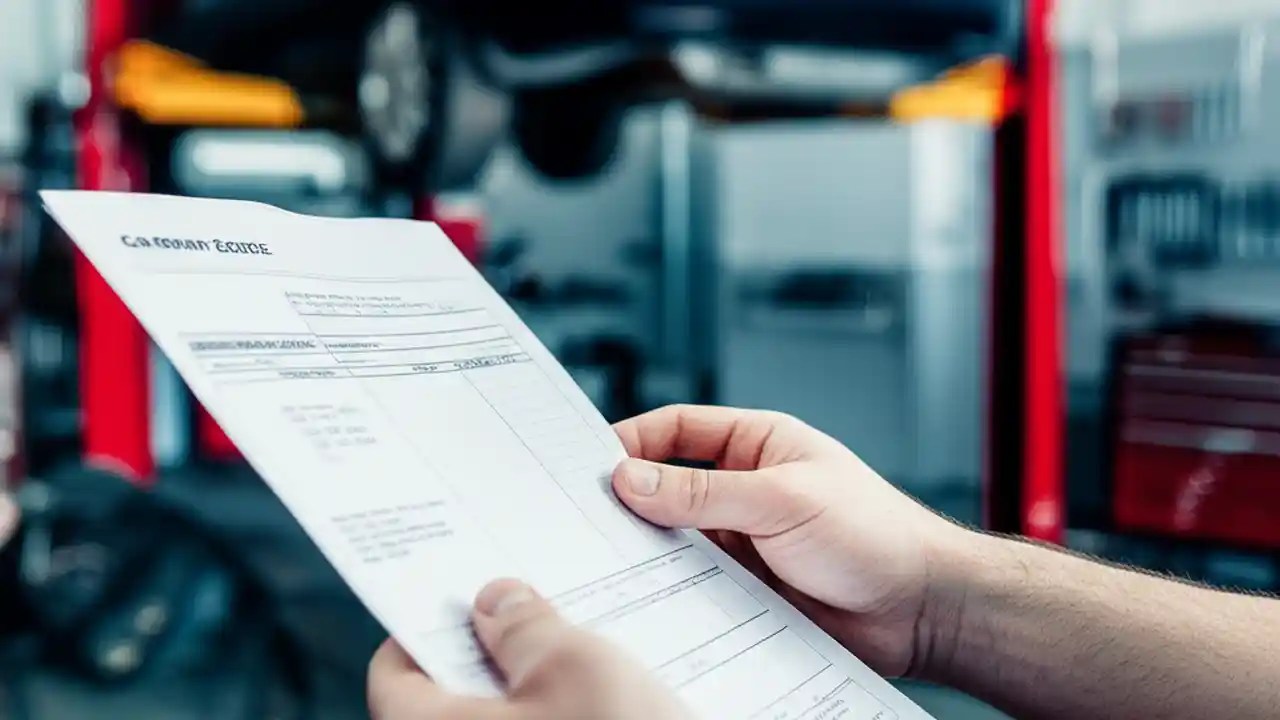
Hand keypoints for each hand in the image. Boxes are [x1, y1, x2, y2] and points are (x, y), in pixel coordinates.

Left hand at [368, 579, 689, 719]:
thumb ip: (524, 625)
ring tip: (574, 658)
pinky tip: (597, 706)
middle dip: (489, 653)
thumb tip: (496, 602)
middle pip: (448, 701)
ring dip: (528, 691)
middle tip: (530, 617)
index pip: (393, 674)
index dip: (427, 628)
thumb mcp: (574, 662)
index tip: (462, 599)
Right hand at [612, 405, 965, 676]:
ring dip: (650, 550)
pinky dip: (671, 591)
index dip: (634, 440)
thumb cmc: (874, 533)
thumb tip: (630, 479)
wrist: (924, 610)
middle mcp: (746, 488)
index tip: (591, 463)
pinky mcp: (747, 589)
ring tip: (609, 561)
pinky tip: (650, 599)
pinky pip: (695, 585)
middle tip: (585, 516)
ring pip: (677, 540)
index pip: (679, 429)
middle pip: (669, 486)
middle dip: (632, 500)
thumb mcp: (781, 500)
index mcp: (759, 444)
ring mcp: (745, 540)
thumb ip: (703, 493)